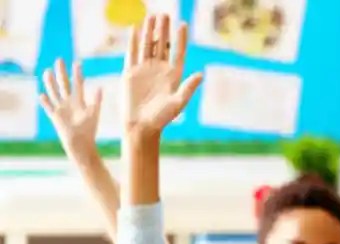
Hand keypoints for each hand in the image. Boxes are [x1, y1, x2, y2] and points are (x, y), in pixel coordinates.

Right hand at [39, 59, 103, 160]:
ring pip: (54, 92)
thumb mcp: (94, 113)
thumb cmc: (90, 129)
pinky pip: (48, 107)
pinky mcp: (55, 116)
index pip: (78, 84)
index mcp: (79, 101)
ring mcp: (61, 108)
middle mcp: (69, 102)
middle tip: (59, 60)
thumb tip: (100, 87)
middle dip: (61, 72)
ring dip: (50, 82)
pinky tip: (41, 95)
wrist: (81, 143)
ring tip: (47, 71)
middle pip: (64, 84)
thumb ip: (97, 100)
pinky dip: (45, 101)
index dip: (77, 74)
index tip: (77, 63)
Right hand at [121, 14, 201, 137]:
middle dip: (164, 30)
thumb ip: (188, 88)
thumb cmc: (162, 118)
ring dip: (150, 31)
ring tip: (152, 16)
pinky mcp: (131, 72)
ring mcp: (145, 69)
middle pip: (162, 45)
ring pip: (148, 45)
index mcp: (174, 76)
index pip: (178, 52)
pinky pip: (133, 52)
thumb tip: (200, 74)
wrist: (141, 125)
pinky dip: (134, 40)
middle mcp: (160, 70)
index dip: (180, 39)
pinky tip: (136, 28)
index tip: (183, 25)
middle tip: (165, 14)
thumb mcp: (178, 103)